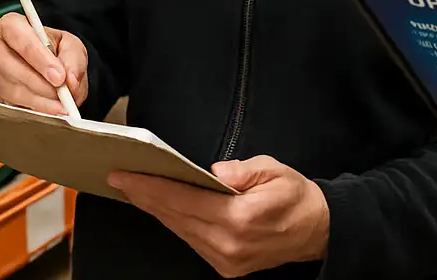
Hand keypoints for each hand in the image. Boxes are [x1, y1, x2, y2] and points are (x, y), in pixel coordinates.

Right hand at [0, 12, 87, 115]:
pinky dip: (30, 112)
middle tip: (64, 99)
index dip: (42, 62)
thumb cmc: (53, 49)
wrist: (43, 63)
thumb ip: (73, 59)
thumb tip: (70, 81)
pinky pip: (8, 107)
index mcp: (11, 25)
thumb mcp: (69, 44)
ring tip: (60, 108)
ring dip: (39, 103)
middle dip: (43, 87)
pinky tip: (46, 112)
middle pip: (15, 70)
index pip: (24, 42)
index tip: (60, 78)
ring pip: (12, 92)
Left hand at [108, 156, 329, 276]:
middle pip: (175, 217)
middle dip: (145, 197)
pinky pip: (191, 240)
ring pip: (180, 231)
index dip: (151, 187)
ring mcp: (226, 260)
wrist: (317, 230)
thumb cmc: (296, 195)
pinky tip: (161, 207)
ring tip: (134, 190)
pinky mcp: (226, 266)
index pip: (184, 200)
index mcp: (240, 219)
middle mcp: (228, 244)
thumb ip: (242, 171)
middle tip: (119, 179)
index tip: (125, 176)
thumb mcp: (274, 171)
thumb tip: (213, 173)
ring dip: (156, 210)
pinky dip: (174, 222)